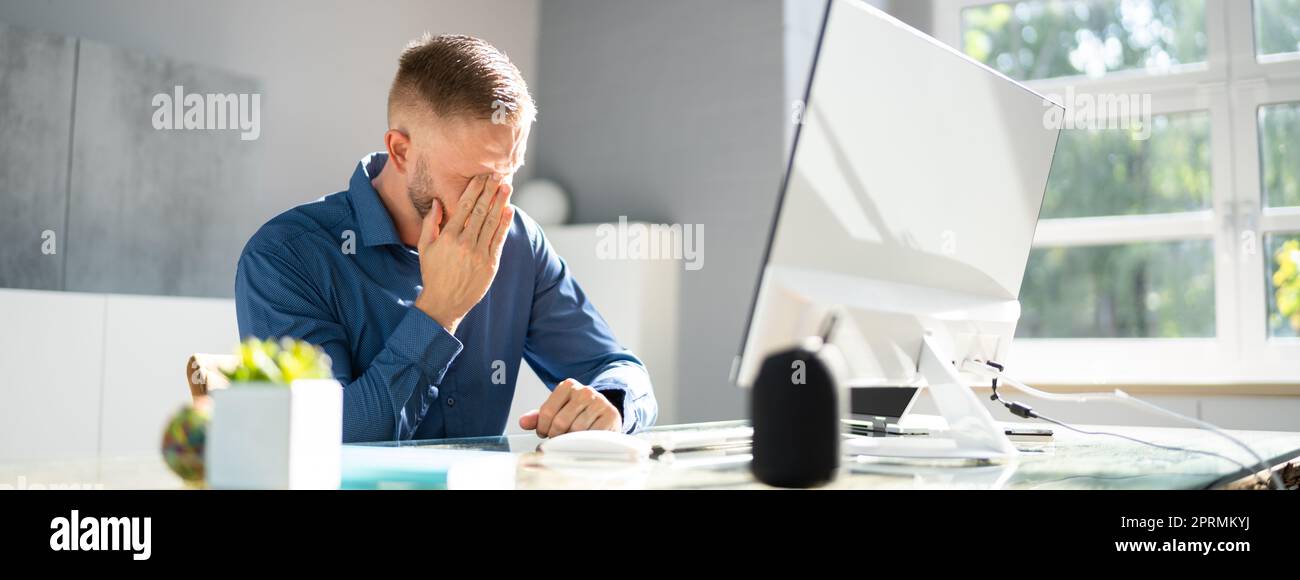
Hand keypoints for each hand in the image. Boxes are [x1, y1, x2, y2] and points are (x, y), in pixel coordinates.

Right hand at [413, 174, 513, 333]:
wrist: (444, 302)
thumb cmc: (433, 273)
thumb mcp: (425, 247)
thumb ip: (431, 223)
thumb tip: (438, 201)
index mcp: (448, 237)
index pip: (464, 207)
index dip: (474, 190)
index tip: (481, 177)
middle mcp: (464, 243)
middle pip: (480, 210)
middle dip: (489, 191)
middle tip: (497, 175)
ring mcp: (479, 254)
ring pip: (491, 222)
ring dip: (500, 202)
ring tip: (506, 186)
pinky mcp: (490, 264)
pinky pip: (499, 239)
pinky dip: (504, 224)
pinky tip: (508, 210)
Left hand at [518, 379, 621, 436]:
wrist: (605, 415)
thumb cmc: (578, 415)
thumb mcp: (557, 411)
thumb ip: (539, 417)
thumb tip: (522, 422)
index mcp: (568, 386)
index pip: (546, 412)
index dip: (543, 428)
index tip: (546, 433)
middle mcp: (584, 390)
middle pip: (560, 422)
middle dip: (556, 436)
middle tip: (560, 438)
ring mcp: (599, 402)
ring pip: (575, 430)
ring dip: (571, 441)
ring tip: (572, 439)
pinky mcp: (611, 415)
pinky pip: (591, 435)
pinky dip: (585, 443)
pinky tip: (585, 441)